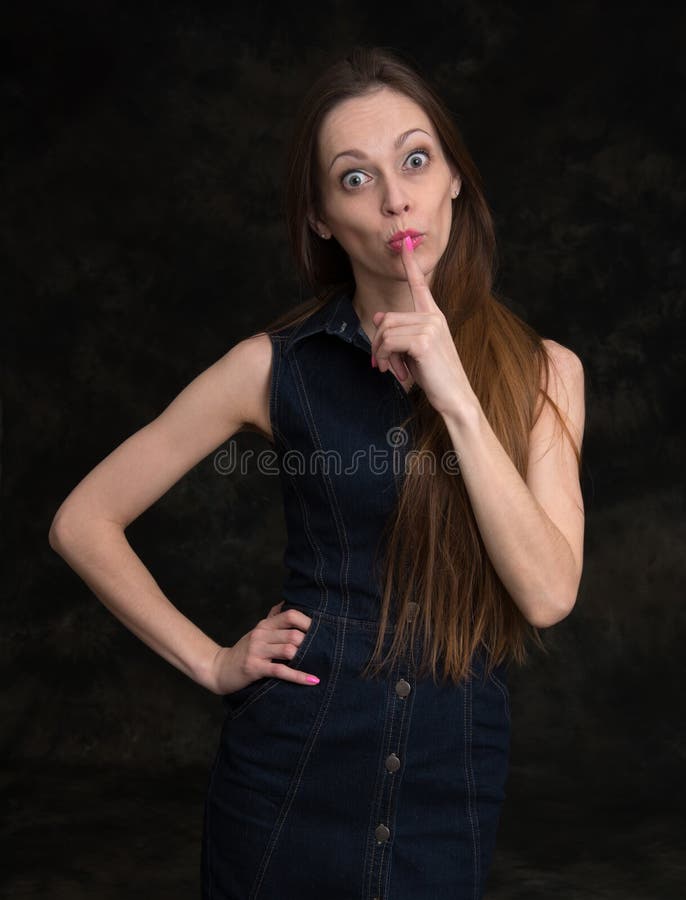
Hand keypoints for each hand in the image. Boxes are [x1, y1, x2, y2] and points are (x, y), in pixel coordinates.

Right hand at [211, 601, 318, 694]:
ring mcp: (257, 651)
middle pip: (293, 634)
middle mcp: (261, 635)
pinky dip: (299, 676)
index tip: (323, 630)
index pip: (290, 615)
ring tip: (318, 664)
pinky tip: (313, 680)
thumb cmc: (244, 650)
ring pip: (288, 650)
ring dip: (305, 658)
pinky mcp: (254, 668)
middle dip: (310, 643)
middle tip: (322, 651)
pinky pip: (281, 671)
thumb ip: (272, 618)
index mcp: (264, 625)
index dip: (308, 621)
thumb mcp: (258, 632)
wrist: (219, 668)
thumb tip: (286, 602)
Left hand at [370, 235, 475, 418]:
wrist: (455, 397)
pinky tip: (398, 372)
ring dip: (382, 356)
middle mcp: (434, 317)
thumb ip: (399, 332)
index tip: (404, 244)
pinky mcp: (423, 341)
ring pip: (385, 332)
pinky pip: (388, 343)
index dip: (410, 264)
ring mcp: (430, 327)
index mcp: (434, 316)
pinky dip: (386, 360)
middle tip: (386, 365)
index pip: (419, 285)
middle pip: (387, 319)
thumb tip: (378, 316)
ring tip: (395, 370)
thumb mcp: (414, 352)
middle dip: (379, 345)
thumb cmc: (436, 377)